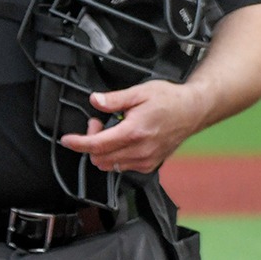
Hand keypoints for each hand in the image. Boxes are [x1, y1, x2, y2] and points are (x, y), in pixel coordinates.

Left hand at [60, 79, 211, 174]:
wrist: (193, 110)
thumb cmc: (169, 100)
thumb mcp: (139, 92)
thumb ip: (113, 99)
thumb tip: (94, 100)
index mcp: (134, 132)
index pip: (97, 144)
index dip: (78, 143)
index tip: (67, 140)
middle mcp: (140, 150)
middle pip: (100, 157)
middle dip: (91, 142)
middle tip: (99, 123)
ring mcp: (146, 160)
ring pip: (110, 165)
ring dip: (103, 150)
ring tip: (112, 130)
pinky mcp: (151, 164)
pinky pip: (123, 167)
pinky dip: (116, 156)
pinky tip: (123, 140)